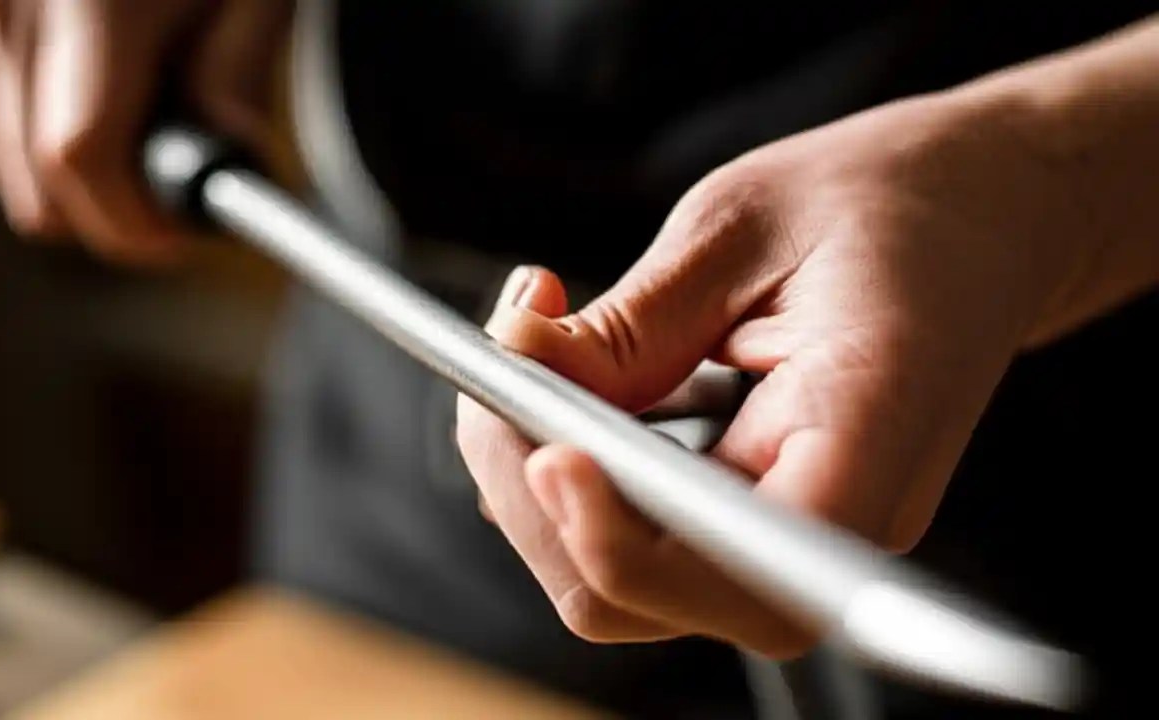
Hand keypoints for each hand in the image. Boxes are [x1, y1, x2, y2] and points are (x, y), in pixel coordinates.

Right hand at [0, 0, 293, 263]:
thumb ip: (236, 80)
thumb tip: (225, 173)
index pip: (80, 156)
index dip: (135, 222)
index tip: (182, 234)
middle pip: (38, 189)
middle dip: (119, 208)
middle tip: (178, 176)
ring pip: (6, 176)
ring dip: (78, 177)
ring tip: (132, 104)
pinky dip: (31, 141)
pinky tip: (78, 90)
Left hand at [456, 91, 1093, 658]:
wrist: (985, 215)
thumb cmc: (891, 204)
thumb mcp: (742, 228)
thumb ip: (628, 323)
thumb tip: (515, 366)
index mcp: (862, 444)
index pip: (722, 567)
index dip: (608, 531)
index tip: (543, 445)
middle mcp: (834, 525)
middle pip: (639, 593)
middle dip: (536, 490)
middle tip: (504, 364)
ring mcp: (795, 534)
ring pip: (622, 578)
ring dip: (544, 480)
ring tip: (540, 355)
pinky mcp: (758, 516)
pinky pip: (641, 537)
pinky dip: (580, 473)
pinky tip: (580, 388)